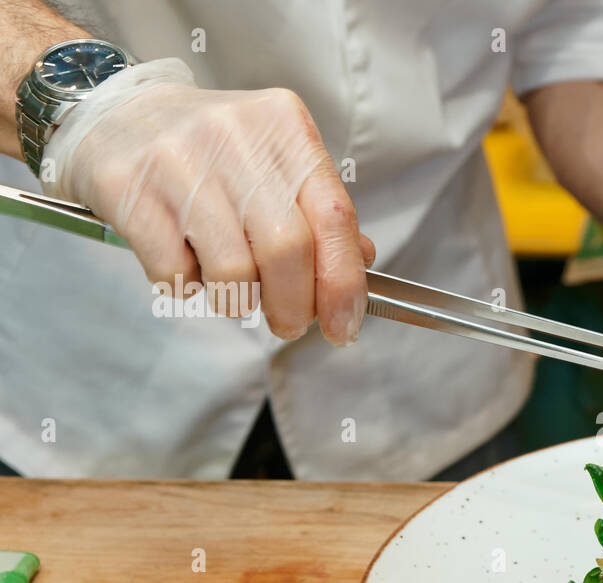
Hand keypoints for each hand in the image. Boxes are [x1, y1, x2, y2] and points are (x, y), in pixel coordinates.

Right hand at [44, 59, 374, 345]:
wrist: (116, 112)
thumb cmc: (211, 153)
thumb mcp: (275, 165)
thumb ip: (318, 213)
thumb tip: (362, 264)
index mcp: (285, 128)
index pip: (334, 217)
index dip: (344, 284)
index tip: (343, 326)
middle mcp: (236, 136)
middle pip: (287, 250)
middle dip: (293, 306)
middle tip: (287, 324)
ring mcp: (178, 158)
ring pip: (233, 270)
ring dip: (237, 299)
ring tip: (228, 285)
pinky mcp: (128, 185)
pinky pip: (175, 272)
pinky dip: (186, 286)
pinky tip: (184, 262)